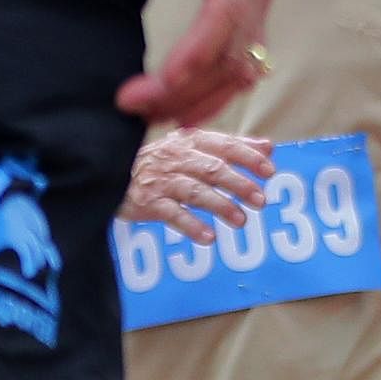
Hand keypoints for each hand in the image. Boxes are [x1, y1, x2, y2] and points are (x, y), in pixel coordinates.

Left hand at [125, 0, 279, 126]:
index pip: (223, 14)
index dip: (193, 57)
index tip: (155, 86)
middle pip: (233, 53)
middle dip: (187, 90)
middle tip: (135, 109)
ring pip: (243, 65)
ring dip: (203, 98)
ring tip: (156, 118)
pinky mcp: (252, 3)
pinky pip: (246, 60)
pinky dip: (218, 90)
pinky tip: (187, 106)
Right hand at [126, 129, 271, 238]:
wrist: (111, 171)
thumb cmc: (161, 161)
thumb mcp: (193, 146)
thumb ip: (231, 146)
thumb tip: (269, 146)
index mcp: (191, 141)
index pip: (224, 145)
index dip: (248, 157)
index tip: (270, 171)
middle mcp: (176, 157)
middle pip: (213, 169)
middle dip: (239, 185)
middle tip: (261, 200)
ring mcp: (161, 180)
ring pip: (195, 192)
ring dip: (220, 206)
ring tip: (241, 221)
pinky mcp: (148, 202)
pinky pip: (172, 214)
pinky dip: (191, 226)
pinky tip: (209, 238)